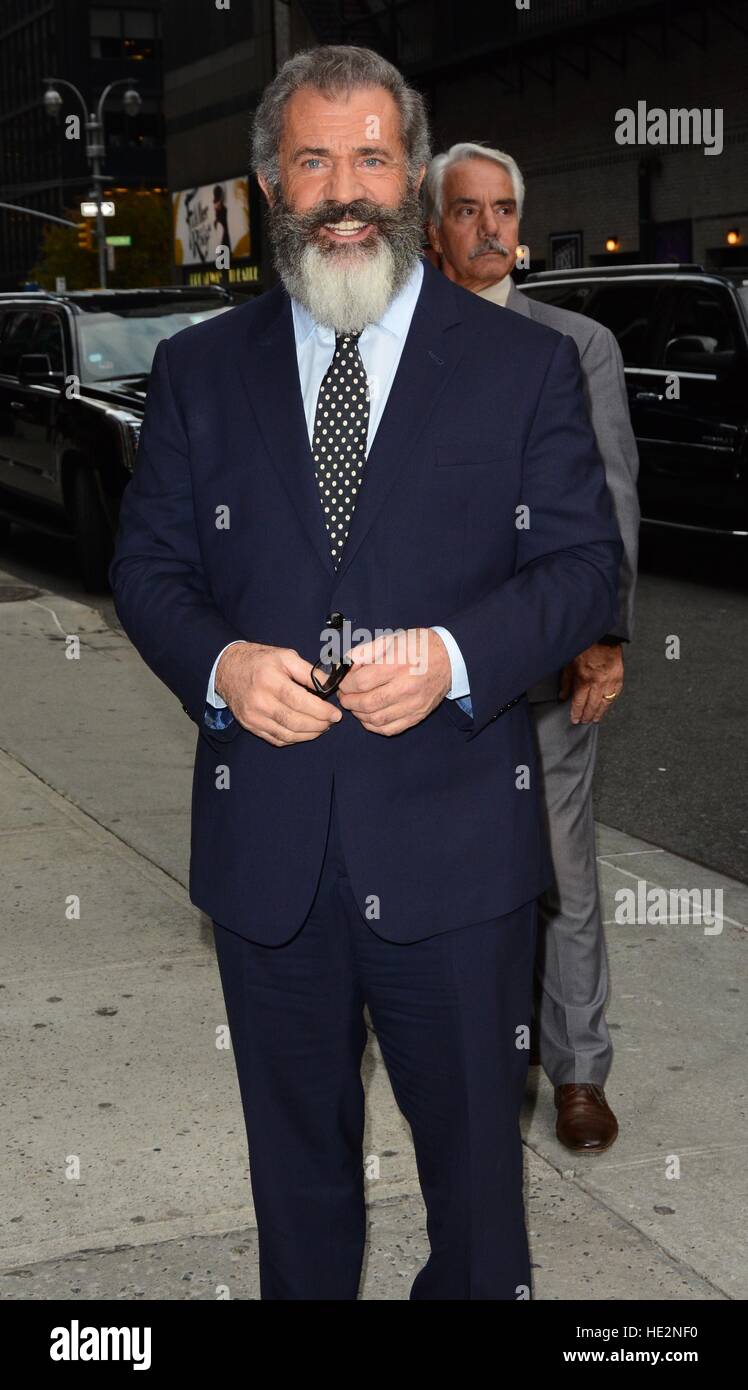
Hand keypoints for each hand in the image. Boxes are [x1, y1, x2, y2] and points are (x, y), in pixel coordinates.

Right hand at [215, 641, 341, 745]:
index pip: (300, 702)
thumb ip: (308, 672)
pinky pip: (276, 739)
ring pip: (287, 734)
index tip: (335, 714)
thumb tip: (330, 685)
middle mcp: (260, 701)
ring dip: (308, 735)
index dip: (321, 711)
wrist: (227, 669)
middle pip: (295, 722)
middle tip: (331, 722)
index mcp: (270, 680)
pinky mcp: (250, 725)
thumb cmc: (260, 661)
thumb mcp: (285, 656)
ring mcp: (253, 716)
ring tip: (321, 728)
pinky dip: (294, 739)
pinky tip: (304, 733)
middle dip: (318, 725)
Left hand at [336, 627, 451, 735]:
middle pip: (367, 703)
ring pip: (376, 719)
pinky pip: (390, 729)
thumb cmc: (419, 646)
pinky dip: (374, 726)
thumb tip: (345, 663)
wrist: (450, 658)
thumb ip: (366, 651)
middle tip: (345, 696)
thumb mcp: (392, 639)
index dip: (346, 684)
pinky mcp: (418, 715)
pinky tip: (369, 717)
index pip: (361, 682)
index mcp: (398, 664)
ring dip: (359, 714)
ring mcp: (413, 704)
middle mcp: (406, 687)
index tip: (343, 682)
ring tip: (355, 705)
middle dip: (349, 701)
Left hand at [559, 643, 623, 723]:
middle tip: (584, 721)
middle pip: (592, 706)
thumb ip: (566, 682)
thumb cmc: (586, 647)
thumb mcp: (570, 663)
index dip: (576, 713)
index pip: (579, 703)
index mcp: (585, 679)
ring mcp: (610, 681)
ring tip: (595, 719)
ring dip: (599, 713)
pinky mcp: (619, 678)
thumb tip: (562, 696)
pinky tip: (606, 706)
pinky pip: (615, 695)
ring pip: (605, 703)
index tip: (575, 719)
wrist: (603, 637)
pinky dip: (610, 702)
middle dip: (587, 715)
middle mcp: (598, 683)